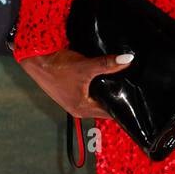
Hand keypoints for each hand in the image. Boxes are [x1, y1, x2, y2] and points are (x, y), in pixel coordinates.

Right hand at [17, 48, 134, 118]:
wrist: (37, 59)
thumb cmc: (57, 67)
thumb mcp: (85, 66)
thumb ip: (107, 65)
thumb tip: (127, 60)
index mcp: (82, 108)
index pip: (110, 114)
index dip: (123, 107)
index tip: (137, 101)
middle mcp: (79, 108)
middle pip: (104, 107)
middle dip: (117, 99)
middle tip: (135, 90)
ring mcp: (74, 101)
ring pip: (98, 100)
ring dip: (107, 93)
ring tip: (125, 84)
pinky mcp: (72, 92)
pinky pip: (91, 94)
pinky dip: (99, 88)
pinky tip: (107, 79)